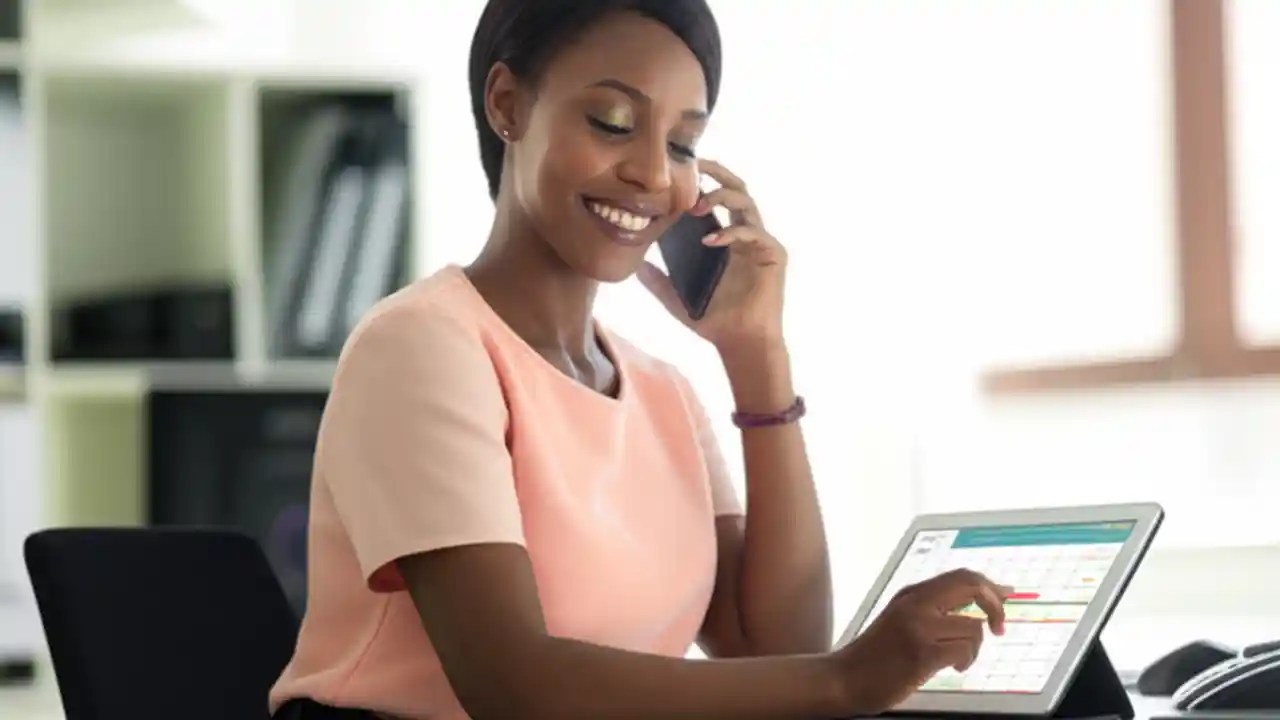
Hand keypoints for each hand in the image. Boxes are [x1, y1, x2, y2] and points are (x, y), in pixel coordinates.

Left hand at [638, 159, 786, 350]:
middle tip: (694, 163)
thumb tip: (635, 266)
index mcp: (725, 239)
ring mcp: (761, 242)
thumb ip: (658, 281)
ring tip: (695, 205)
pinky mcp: (773, 254)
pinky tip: (709, 241)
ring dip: (720, 197)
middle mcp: (745, 234)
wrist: (740, 344)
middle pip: (736, 188)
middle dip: (716, 172)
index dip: (701, 181)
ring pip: (746, 202)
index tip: (677, 171)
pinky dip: (731, 232)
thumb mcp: (676, 298)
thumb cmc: (714, 321)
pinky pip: (753, 232)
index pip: (715, 198)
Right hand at [832, 569, 1011, 714]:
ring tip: (959, 660)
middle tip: (1000, 627)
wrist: (845, 678)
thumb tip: (980, 604)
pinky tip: (953, 668)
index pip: (962, 575)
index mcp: (911, 594)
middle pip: (971, 586)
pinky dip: (966, 661)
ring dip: (975, 648)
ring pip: (973, 627)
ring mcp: (918, 627)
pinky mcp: (922, 653)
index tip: (1004, 601)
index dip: (990, 586)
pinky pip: (964, 650)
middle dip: (995, 606)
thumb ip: (933, 609)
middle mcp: (915, 604)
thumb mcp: (901, 620)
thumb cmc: (875, 655)